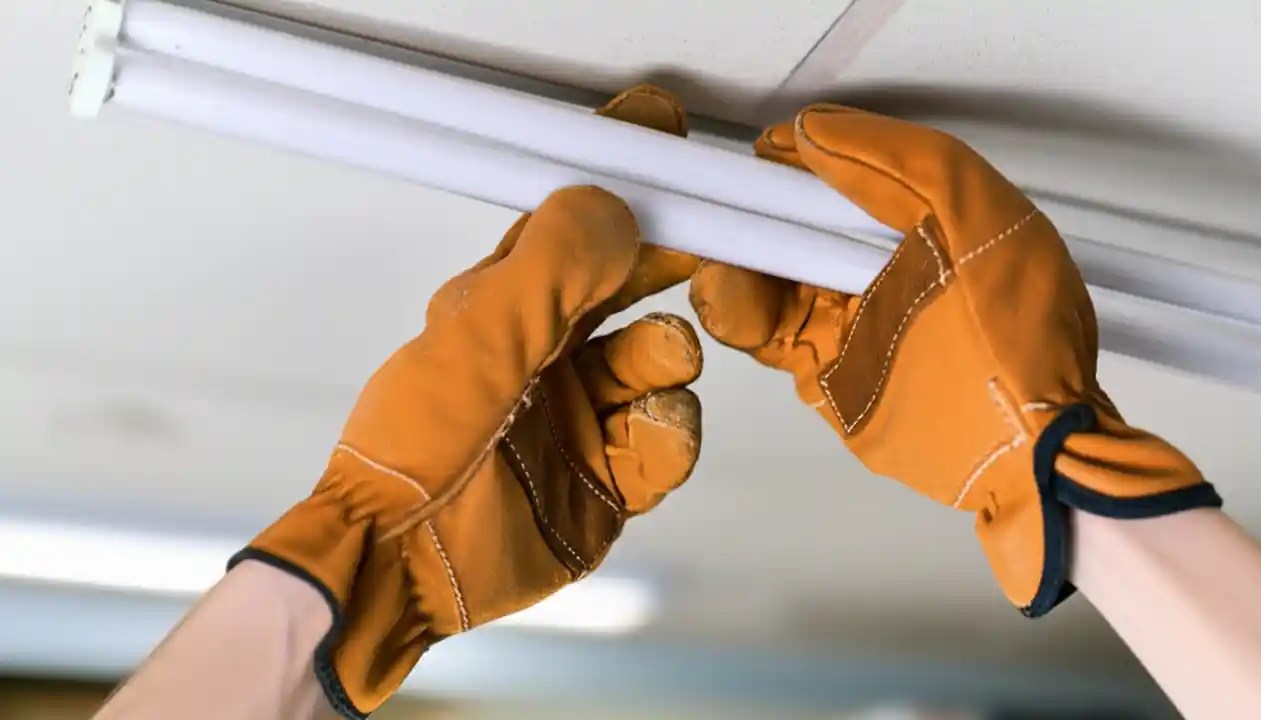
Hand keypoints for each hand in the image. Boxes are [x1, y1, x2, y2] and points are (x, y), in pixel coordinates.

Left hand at [232, 87, 702, 716]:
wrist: (401, 564)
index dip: (622, 186)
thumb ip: (548, 274)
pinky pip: (666, 443)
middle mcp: (551, 353)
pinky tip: (648, 436)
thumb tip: (612, 205)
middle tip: (709, 249)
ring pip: (661, 363)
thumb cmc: (413, 449)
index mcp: (508, 305)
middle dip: (672, 263)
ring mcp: (584, 416)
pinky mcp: (609, 482)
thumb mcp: (476, 345)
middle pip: (633, 287)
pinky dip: (671, 434)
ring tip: (662, 361)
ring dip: (670, 355)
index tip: (666, 139)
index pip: (577, 226)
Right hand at [688, 105, 1220, 614]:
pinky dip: (738, 315)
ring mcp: (849, 322)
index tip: (764, 157)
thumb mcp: (983, 218)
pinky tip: (731, 298)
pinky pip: (765, 336)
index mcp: (920, 222)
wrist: (1026, 451)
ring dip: (736, 263)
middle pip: (793, 225)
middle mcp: (880, 267)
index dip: (797, 161)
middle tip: (730, 211)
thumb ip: (906, 162)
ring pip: (767, 278)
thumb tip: (812, 130)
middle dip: (755, 213)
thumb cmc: (1019, 334)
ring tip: (724, 263)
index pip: (839, 174)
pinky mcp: (826, 373)